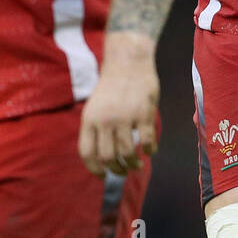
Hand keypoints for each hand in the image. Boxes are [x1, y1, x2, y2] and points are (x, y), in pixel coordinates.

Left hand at [78, 48, 158, 177]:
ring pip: (127, 152)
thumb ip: (96, 129)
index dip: (94, 169)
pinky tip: (150, 150)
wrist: (128, 62)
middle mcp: (104, 120)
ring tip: (137, 164)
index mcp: (89, 119)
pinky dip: (149, 150)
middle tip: (124, 171)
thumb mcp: (95, 107)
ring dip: (133, 163)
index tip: (103, 175)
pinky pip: (146, 141)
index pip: (87, 152)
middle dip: (117, 169)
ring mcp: (124, 117)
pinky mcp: (143, 113)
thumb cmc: (112, 87)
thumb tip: (103, 159)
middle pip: (107, 157)